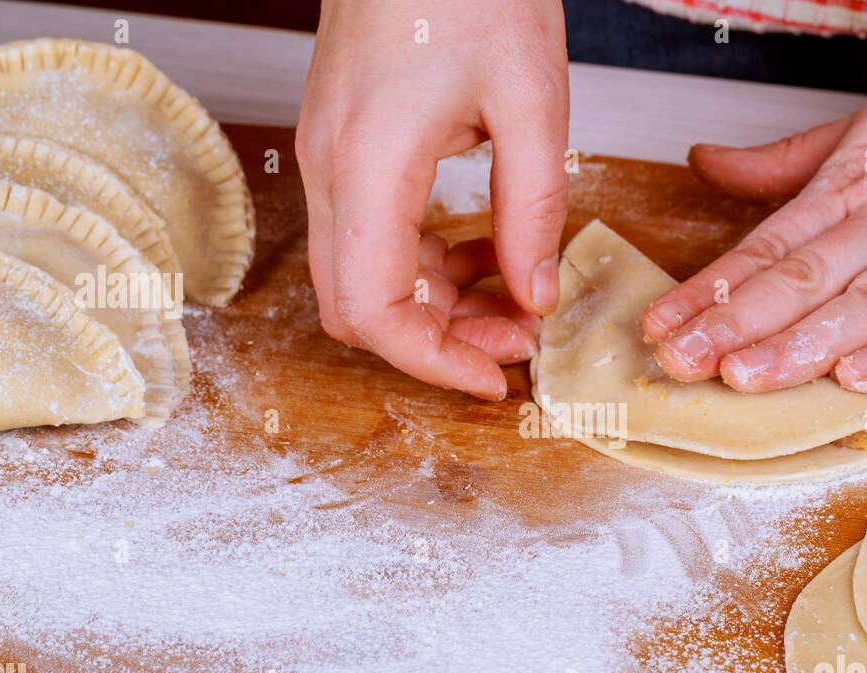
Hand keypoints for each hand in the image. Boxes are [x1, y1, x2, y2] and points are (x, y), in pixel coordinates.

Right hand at [296, 0, 568, 400]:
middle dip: (437, 343)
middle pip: (357, 307)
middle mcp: (332, 168)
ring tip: (515, 302)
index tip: (494, 378)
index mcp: (369, 162)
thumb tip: (535, 294)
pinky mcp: (347, 146)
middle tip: (515, 343)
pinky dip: (426, 265)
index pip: (373, 309)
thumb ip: (534, 208)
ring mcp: (331, 156)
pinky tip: (484, 256)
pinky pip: (372, 237)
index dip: (431, 362)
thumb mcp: (533, 99)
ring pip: (364, 277)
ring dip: (435, 308)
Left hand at [643, 0, 866, 392]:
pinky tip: (864, 379)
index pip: (769, 245)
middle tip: (680, 363)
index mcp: (860, 181)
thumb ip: (785, 162)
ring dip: (804, 343)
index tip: (662, 326)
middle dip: (735, 326)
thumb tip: (705, 163)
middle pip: (806, 277)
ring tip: (745, 378)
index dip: (711, 291)